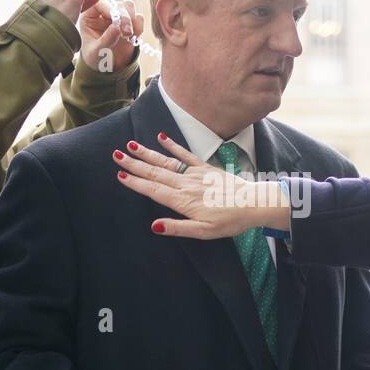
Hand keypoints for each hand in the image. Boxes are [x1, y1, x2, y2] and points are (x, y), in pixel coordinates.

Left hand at [79, 0, 143, 71]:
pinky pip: (138, 18)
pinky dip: (139, 27)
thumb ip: (106, 39)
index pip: (100, 3)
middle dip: (124, 17)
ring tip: (128, 36)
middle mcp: (104, 13)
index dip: (109, 9)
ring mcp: (118, 17)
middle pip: (117, 4)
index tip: (116, 21)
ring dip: (132, 20)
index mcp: (90, 16)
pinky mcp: (130, 23)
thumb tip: (117, 27)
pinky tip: (133, 38)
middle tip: (126, 33)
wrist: (106, 68)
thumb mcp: (96, 52)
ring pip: (129, 7)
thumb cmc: (95, 58)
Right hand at [113, 133, 290, 237]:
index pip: (154, 190)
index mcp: (184, 201)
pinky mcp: (205, 168)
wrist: (254, 204)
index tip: (121, 174)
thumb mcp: (204, 232)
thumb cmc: (230, 221)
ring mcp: (196, 174)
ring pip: (166, 162)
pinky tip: (162, 137)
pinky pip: (186, 155)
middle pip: (155, 173)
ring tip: (131, 145)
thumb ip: (178, 228)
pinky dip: (173, 146)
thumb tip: (154, 225)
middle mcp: (186, 184)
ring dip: (148, 154)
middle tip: (116, 154)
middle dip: (135, 164)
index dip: (136, 183)